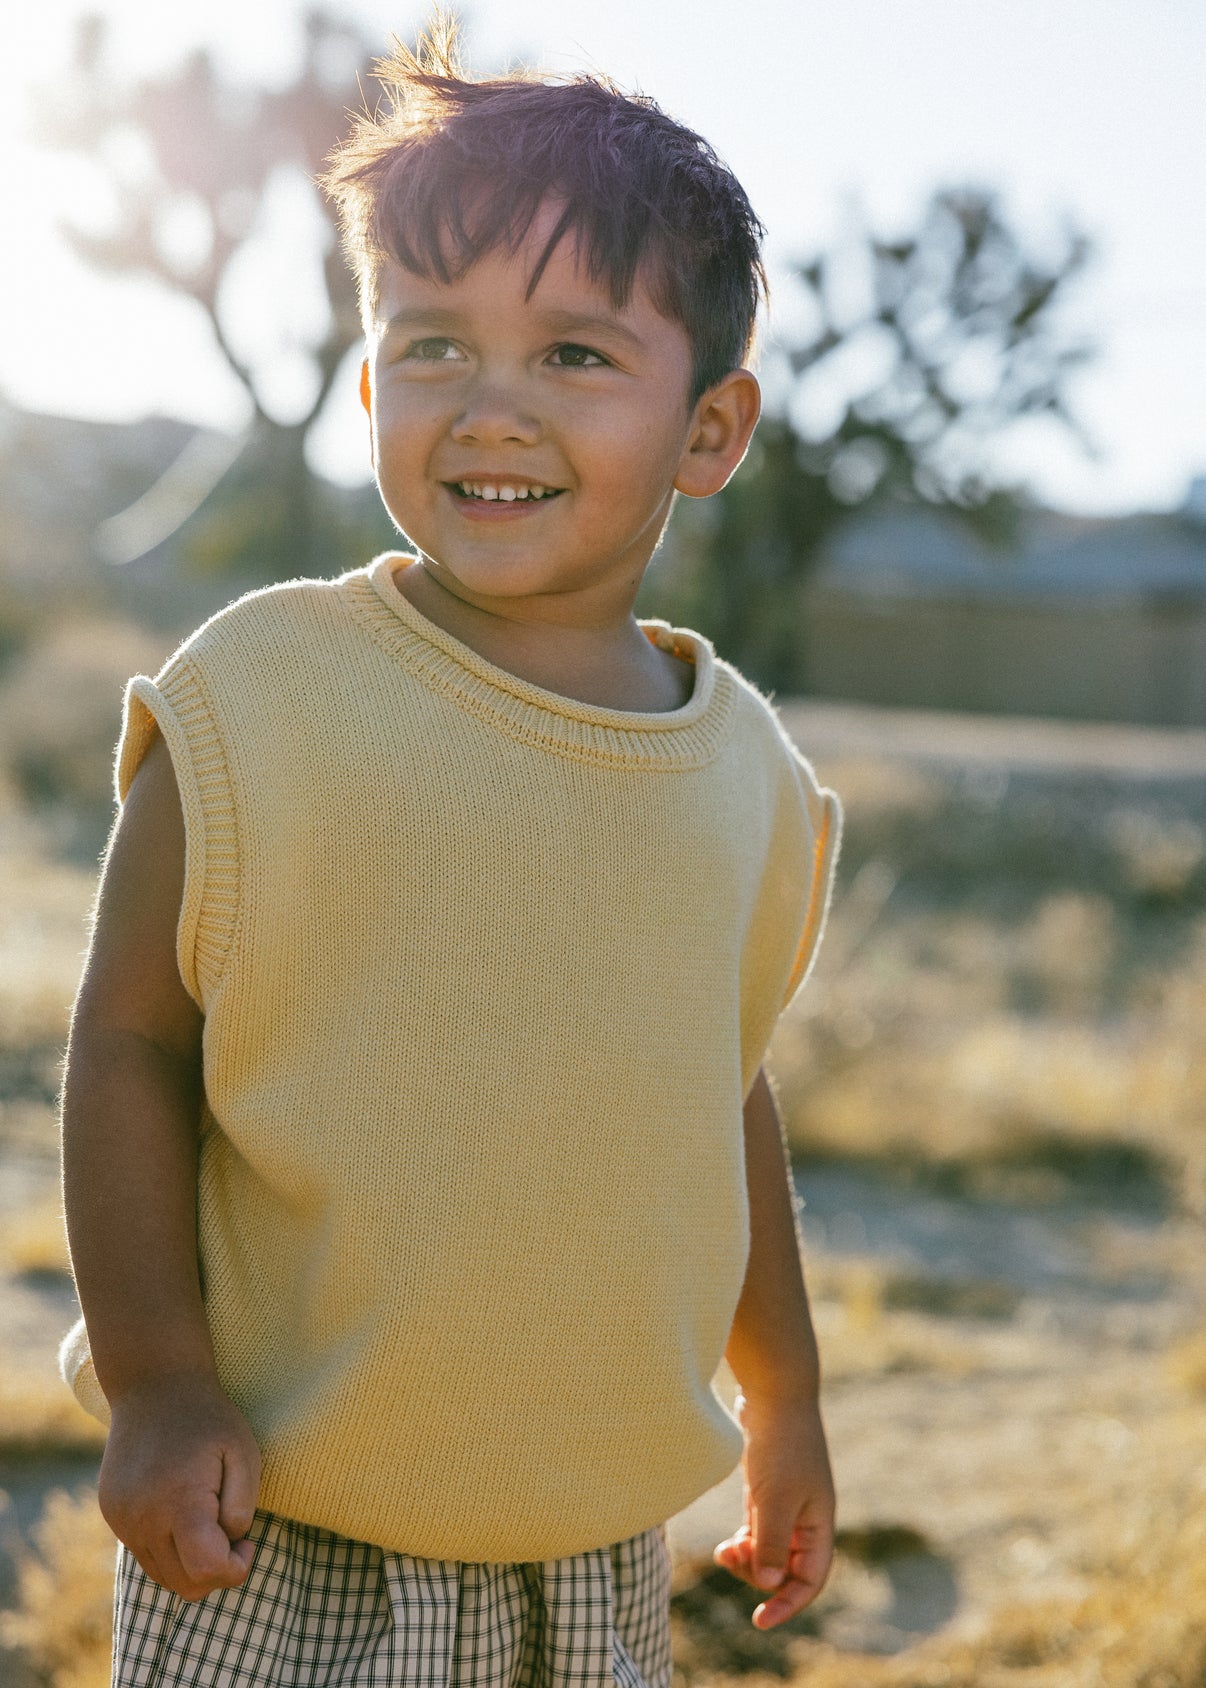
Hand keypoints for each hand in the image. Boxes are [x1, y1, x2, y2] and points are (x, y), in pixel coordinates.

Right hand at [98, 1371, 260, 1601]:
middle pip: (184, 1584)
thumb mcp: (244, 1451)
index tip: (248, 1544)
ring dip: (190, 1564)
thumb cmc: (208, 1419)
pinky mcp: (112, 1515)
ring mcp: (122, 1520)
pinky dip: (169, 1550)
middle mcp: (143, 1519)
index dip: (236, 1570)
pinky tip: (183, 1514)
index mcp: (179, 1502)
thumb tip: (230, 1542)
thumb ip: (243, 1505)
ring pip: (162, 1576)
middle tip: (231, 1535)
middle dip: (215, 1572)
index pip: (206, 1571)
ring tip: (208, 1524)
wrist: (154, 1386)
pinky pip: (144, 1555)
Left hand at [713, 1393, 834, 1628]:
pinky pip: (758, 1531)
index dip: (788, 1603)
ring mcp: (786, 1503)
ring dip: (748, 1561)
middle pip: (787, 1569)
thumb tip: (767, 1585)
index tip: (759, 1619)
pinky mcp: (767, 1490)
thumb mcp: (774, 1498)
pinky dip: (743, 1543)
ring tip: (724, 1553)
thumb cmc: (780, 1444)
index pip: (810, 1579)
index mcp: (819, 1523)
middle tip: (732, 1563)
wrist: (773, 1392)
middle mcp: (806, 1518)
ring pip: (769, 1551)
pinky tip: (726, 1545)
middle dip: (760, 1577)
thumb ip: (771, 1544)